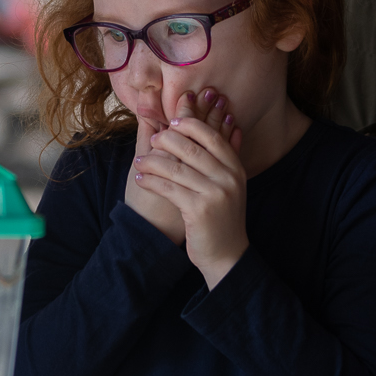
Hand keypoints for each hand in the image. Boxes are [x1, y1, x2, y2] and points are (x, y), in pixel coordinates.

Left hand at [134, 90, 247, 286]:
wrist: (227, 254)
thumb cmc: (222, 216)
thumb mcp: (230, 184)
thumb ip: (225, 157)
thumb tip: (228, 121)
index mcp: (235, 168)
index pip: (211, 136)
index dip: (190, 125)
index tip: (172, 120)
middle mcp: (229, 178)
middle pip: (192, 149)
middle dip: (168, 140)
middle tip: (153, 140)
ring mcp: (215, 194)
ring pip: (177, 168)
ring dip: (153, 162)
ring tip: (140, 161)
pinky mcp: (199, 210)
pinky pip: (169, 188)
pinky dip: (152, 182)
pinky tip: (141, 179)